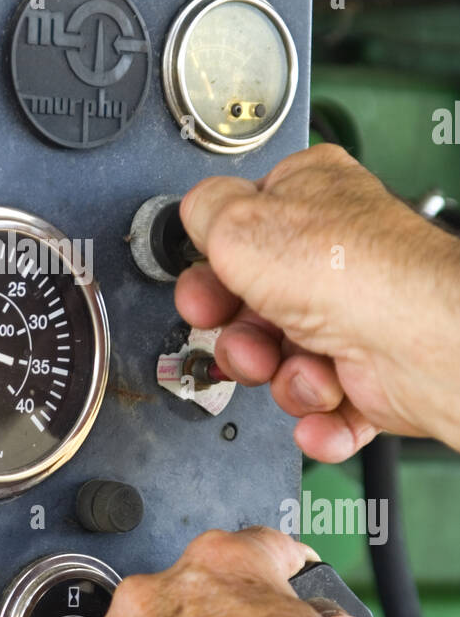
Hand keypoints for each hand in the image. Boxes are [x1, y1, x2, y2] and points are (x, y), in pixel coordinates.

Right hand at [176, 143, 459, 461]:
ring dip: (280, 377)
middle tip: (247, 339)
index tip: (204, 291)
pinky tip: (323, 402)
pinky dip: (316, 416)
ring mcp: (353, 316)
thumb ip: (200, 211)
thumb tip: (193, 215)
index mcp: (307, 200)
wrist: (423, 344)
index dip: (212, 268)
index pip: (239, 231)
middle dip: (241, 338)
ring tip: (302, 370)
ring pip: (279, 361)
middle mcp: (333, 257)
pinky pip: (320, 407)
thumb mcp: (237, 223)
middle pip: (251, 306)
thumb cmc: (348, 275)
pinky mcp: (370, 374)